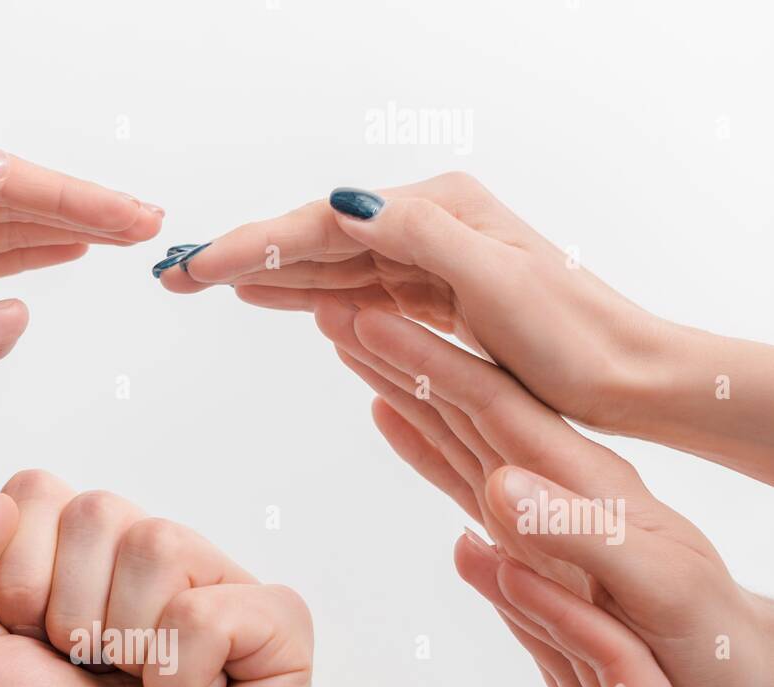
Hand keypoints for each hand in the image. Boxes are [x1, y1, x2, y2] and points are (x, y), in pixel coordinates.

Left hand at [0, 122, 161, 371]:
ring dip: (63, 229)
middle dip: (83, 208)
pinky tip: (61, 253)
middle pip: (14, 193)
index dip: (71, 196)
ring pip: (4, 222)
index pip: (1, 175)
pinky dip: (25, 254)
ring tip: (120, 236)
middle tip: (146, 225)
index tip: (127, 214)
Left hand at [0, 470, 312, 686]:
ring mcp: (220, 581)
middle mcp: (154, 552)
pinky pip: (212, 609)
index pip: (35, 491)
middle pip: (95, 511)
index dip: (17, 581)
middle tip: (94, 673)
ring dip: (127, 645)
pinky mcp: (278, 623)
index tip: (36, 647)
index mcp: (83, 548)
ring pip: (157, 546)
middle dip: (70, 614)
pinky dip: (184, 676)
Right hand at [156, 173, 773, 477]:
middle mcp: (427, 227)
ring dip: (262, 274)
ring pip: (326, 265)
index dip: (252, 246)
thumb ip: (420, 236)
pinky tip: (273, 299)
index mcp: (437, 213)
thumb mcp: (499, 282)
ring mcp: (427, 263)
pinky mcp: (432, 300)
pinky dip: (305, 295)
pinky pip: (353, 292)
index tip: (193, 269)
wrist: (624, 374)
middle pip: (313, 238)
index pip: (323, 224)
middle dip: (239, 256)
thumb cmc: (573, 337)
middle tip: (171, 274)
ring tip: (201, 283)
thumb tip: (342, 203)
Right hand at [320, 303, 773, 686]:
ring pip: (453, 427)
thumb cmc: (700, 630)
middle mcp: (549, 480)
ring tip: (353, 343)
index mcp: (577, 480)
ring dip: (401, 382)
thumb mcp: (654, 585)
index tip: (365, 319)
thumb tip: (500, 487)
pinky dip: (421, 442)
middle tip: (335, 310)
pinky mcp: (524, 536)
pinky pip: (459, 475)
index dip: (425, 360)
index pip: (488, 403)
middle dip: (398, 351)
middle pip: (460, 398)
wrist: (726, 660)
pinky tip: (395, 420)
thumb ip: (579, 535)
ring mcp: (534, 504)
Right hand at [462, 558, 773, 686]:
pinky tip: (510, 617)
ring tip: (475, 554)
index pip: (612, 657)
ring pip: (572, 652)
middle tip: (472, 533)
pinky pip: (565, 685)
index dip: (561, 607)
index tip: (507, 562)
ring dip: (527, 599)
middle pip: (589, 635)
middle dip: (534, 580)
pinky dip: (534, 643)